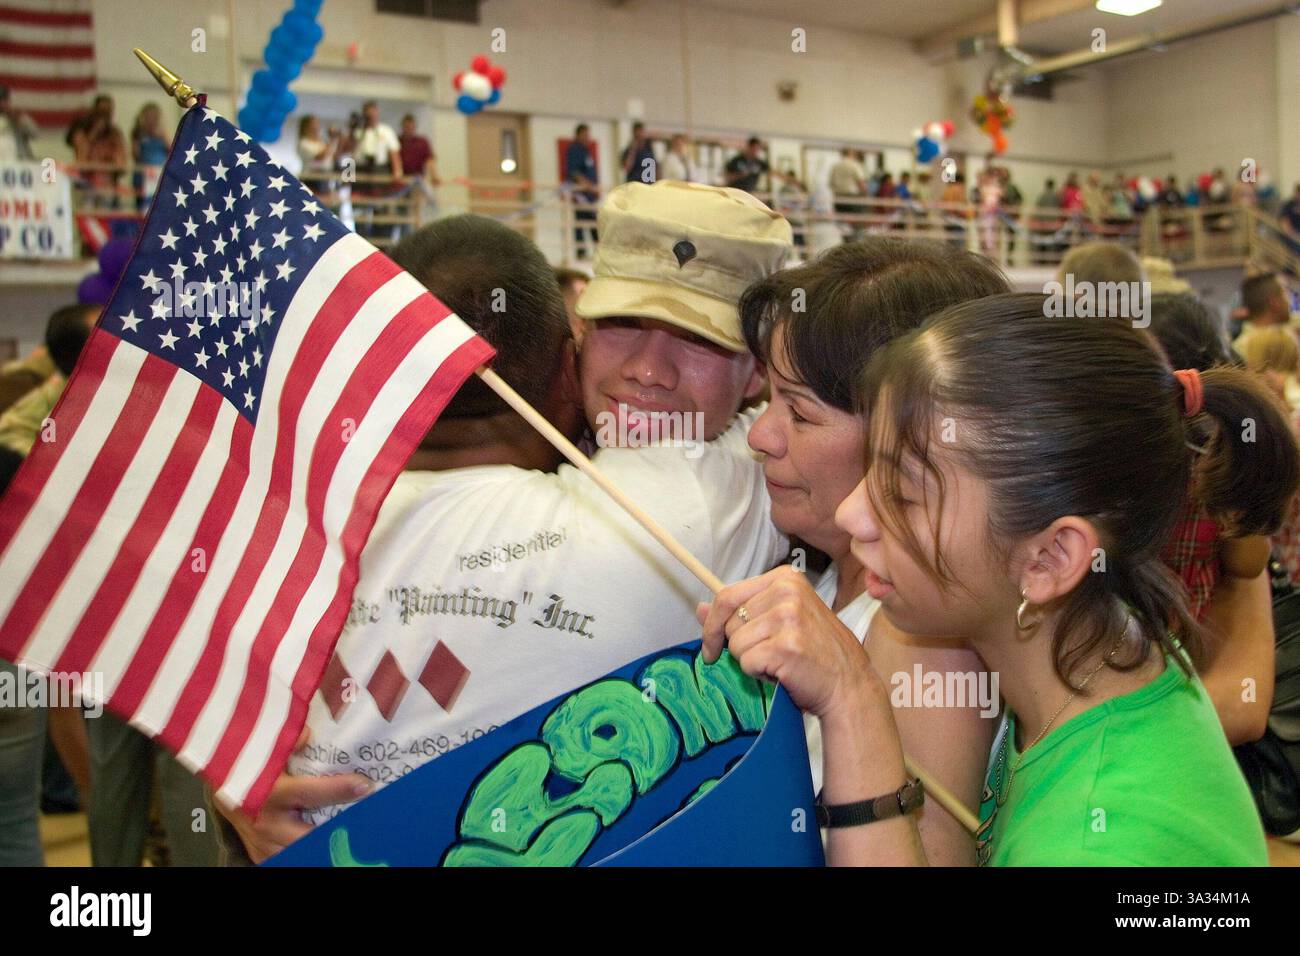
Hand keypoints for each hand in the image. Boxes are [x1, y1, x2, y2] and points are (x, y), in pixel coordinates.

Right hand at [213, 727, 372, 862]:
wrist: (222, 794)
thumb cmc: (249, 768)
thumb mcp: (265, 751)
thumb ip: (288, 743)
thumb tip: (309, 735)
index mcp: (270, 793)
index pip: (310, 793)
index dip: (340, 789)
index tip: (366, 785)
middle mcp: (267, 824)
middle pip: (312, 835)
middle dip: (340, 829)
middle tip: (367, 818)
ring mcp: (265, 845)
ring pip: (305, 851)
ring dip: (328, 843)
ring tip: (354, 830)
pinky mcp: (263, 857)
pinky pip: (293, 857)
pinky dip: (313, 849)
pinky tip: (332, 841)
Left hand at [696, 566, 876, 719]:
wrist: (848, 684)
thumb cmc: (815, 653)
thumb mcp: (781, 621)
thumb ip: (741, 611)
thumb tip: (700, 608)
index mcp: (785, 578)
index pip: (727, 595)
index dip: (712, 624)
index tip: (710, 645)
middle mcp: (787, 591)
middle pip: (729, 621)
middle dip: (737, 645)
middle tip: (764, 656)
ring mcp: (788, 617)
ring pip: (736, 644)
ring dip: (751, 660)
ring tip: (779, 662)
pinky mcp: (785, 645)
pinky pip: (747, 662)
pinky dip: (759, 674)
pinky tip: (782, 672)